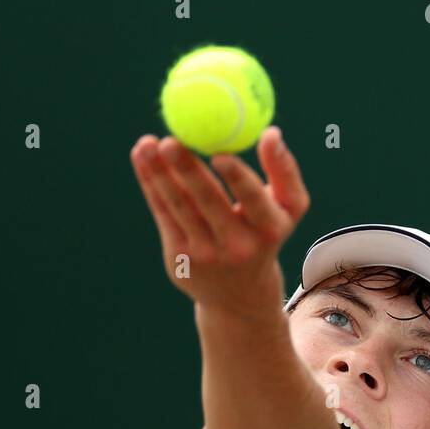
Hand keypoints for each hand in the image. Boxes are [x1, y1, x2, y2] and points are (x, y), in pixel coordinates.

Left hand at [129, 127, 310, 313]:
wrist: (239, 296)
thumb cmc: (264, 235)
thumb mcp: (288, 210)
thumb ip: (284, 171)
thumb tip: (270, 132)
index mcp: (267, 230)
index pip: (253, 201)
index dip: (237, 178)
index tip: (219, 154)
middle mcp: (237, 246)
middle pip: (208, 203)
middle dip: (187, 171)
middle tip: (169, 141)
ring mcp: (205, 255)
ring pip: (179, 207)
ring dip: (159, 174)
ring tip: (146, 143)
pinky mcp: (179, 259)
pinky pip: (164, 214)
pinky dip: (151, 184)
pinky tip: (141, 158)